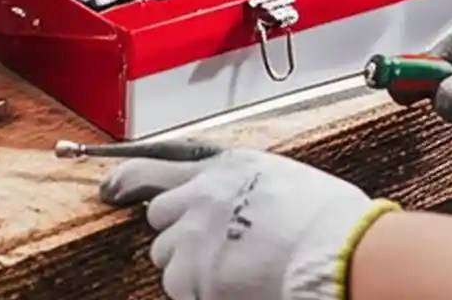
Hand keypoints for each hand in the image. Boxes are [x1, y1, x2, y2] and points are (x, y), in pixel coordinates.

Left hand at [100, 149, 397, 299]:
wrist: (342, 253)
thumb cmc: (330, 222)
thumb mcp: (284, 182)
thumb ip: (248, 188)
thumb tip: (241, 205)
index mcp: (227, 167)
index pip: (156, 164)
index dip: (127, 179)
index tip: (109, 188)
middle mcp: (202, 194)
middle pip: (160, 217)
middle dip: (179, 233)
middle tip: (211, 249)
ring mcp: (194, 235)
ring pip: (166, 256)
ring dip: (189, 266)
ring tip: (233, 272)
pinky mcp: (194, 274)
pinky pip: (181, 288)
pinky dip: (199, 292)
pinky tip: (233, 288)